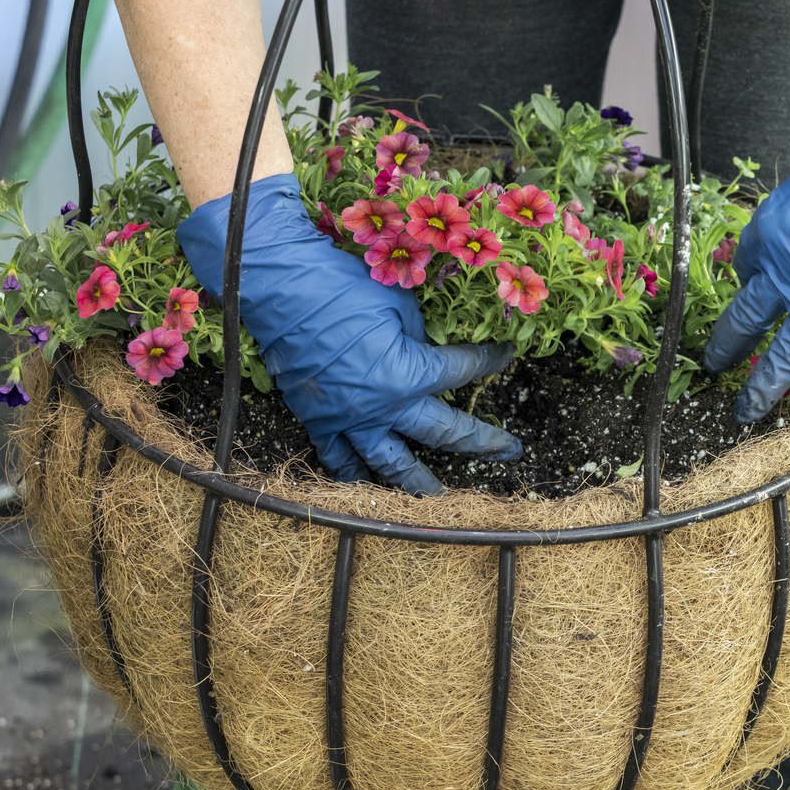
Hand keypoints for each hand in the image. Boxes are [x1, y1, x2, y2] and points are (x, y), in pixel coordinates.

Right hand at [177, 173, 521, 494]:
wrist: (281, 290)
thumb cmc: (342, 289)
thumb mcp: (398, 304)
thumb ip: (419, 335)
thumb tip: (425, 349)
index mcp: (411, 374)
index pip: (463, 370)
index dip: (489, 361)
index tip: (505, 356)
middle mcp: (386, 407)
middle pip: (446, 434)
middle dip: (483, 443)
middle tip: (508, 452)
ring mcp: (351, 420)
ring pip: (393, 465)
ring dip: (420, 485)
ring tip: (441, 500)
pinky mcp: (319, 421)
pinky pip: (338, 459)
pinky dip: (354, 474)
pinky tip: (368, 484)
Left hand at [704, 85, 789, 425]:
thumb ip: (780, 230)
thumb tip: (767, 257)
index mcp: (766, 237)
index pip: (744, 270)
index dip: (746, 282)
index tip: (750, 292)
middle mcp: (786, 274)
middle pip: (746, 321)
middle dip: (726, 349)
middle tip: (713, 368)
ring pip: (785, 356)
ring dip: (762, 388)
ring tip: (745, 411)